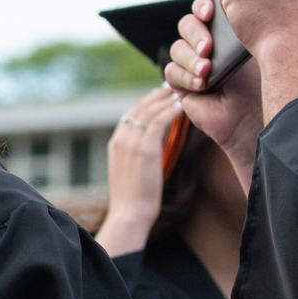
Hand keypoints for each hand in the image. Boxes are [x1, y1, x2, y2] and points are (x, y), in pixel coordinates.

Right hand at [94, 85, 181, 256]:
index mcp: (116, 143)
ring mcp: (131, 142)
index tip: (157, 96)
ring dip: (165, 98)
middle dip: (156, 95)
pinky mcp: (144, 147)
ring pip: (149, 110)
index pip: (130, 115)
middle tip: (171, 85)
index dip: (145, 102)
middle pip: (139, 107)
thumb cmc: (133, 200)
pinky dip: (171, 110)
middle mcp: (121, 138)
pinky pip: (159, 121)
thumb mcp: (131, 172)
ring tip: (179, 90)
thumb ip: (137, 157)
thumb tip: (150, 152)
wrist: (129, 213)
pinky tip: (182, 105)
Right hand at [163, 0, 263, 192]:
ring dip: (191, 59)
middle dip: (196, 34)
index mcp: (222, 30)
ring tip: (207, 72)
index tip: (210, 12)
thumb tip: (218, 10)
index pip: (205, 9)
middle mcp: (205, 44)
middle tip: (209, 48)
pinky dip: (185, 77)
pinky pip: (171, 71)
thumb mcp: (247, 49)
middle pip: (187, 25)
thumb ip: (231, 29)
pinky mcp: (180, 83)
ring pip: (177, 48)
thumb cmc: (257, 84)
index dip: (203, 6)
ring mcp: (191, 63)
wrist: (250, 117)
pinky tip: (201, 85)